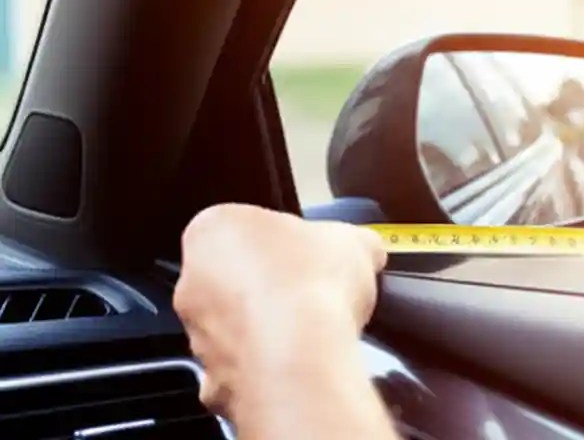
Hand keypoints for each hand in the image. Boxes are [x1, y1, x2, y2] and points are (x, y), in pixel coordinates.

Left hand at [174, 204, 390, 436]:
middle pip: (232, 277)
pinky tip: (296, 367)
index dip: (283, 242)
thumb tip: (365, 249)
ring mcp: (197, 335)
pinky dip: (263, 371)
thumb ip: (351, 240)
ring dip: (263, 328)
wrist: (302, 355)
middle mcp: (191, 282)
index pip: (246, 228)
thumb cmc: (313, 283)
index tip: (310, 255)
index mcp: (214, 230)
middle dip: (267, 285)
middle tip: (310, 293)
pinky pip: (237, 372)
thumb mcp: (353, 239)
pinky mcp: (211, 381)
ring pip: (232, 326)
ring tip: (310, 333)